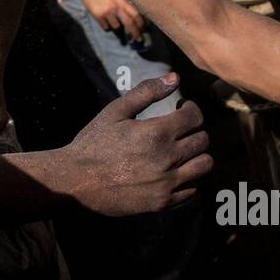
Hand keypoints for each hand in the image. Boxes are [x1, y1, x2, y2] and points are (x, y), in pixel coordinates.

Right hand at [60, 74, 211, 215]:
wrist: (75, 181)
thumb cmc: (94, 142)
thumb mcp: (115, 111)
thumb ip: (146, 92)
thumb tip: (174, 77)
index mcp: (156, 132)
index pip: (195, 117)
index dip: (191, 110)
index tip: (181, 110)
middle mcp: (167, 158)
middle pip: (203, 140)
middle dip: (194, 130)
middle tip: (180, 130)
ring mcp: (167, 183)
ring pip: (204, 165)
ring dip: (197, 155)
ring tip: (181, 151)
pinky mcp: (162, 202)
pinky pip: (192, 190)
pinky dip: (188, 179)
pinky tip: (173, 172)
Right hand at [77, 0, 144, 39]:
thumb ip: (124, 2)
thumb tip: (135, 13)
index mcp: (122, 0)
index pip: (135, 14)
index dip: (141, 22)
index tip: (144, 28)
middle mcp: (116, 6)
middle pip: (129, 23)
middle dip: (135, 33)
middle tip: (139, 39)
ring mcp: (107, 12)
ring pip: (116, 26)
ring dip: (116, 26)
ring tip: (113, 21)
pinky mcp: (98, 16)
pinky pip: (105, 27)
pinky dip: (106, 25)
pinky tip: (104, 20)